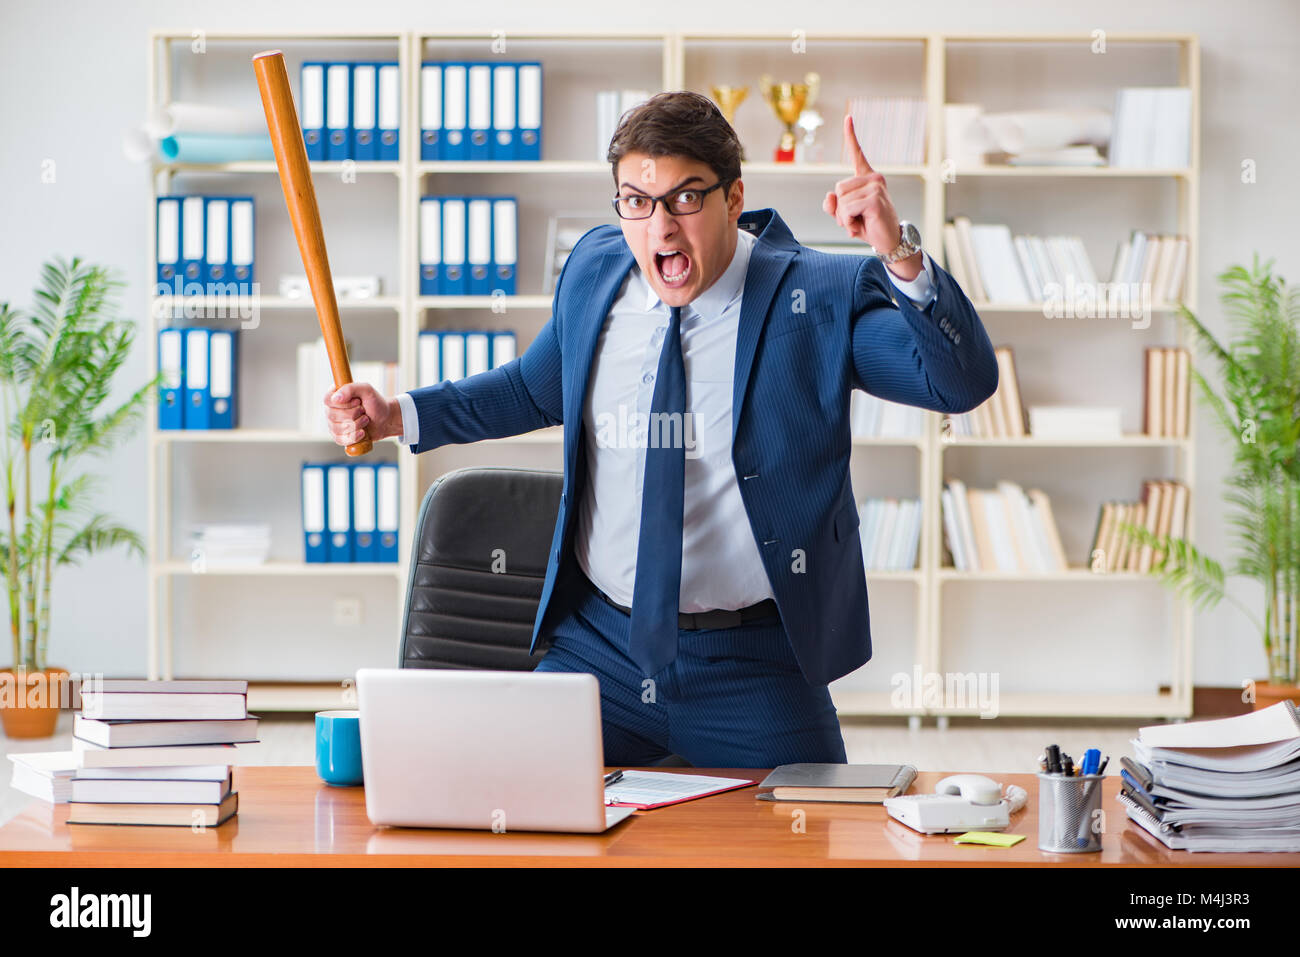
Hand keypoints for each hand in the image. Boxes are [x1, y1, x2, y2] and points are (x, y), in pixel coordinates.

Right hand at [323, 382, 401, 446]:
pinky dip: (354, 437)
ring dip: (356, 425)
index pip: (328, 400)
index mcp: (335, 395)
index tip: (357, 402)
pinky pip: (340, 440)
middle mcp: (331, 410)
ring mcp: (334, 424)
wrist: (385, 419)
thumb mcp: (366, 390)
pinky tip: (362, 432)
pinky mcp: (339, 437)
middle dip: (353, 415)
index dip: (343, 404)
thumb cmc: (375, 403)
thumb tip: (335, 398)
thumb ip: (350, 388)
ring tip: (365, 420)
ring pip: (337, 429)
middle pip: (332, 415)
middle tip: (363, 411)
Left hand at [823, 114, 920, 278]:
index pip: (857, 154)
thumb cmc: (868, 225)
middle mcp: (874, 178)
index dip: (851, 136)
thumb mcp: (845, 215)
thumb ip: (833, 206)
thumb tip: (829, 197)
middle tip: (855, 219)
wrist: (888, 241)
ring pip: (841, 201)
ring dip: (844, 217)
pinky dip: (848, 221)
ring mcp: (876, 187)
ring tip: (858, 223)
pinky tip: (859, 227)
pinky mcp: (874, 199)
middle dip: (840, 209)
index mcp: (867, 178)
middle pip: (838, 189)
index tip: (848, 118)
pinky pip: (847, 209)